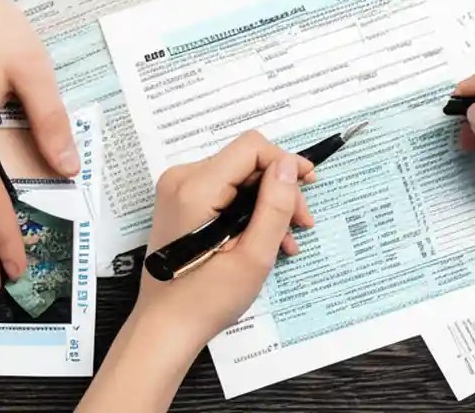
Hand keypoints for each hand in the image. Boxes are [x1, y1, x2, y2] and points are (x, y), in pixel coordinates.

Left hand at [133, 132, 314, 349]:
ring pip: (238, 177)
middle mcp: (181, 179)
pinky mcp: (181, 202)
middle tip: (302, 225)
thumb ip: (274, 207)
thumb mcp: (253, 256)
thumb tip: (289, 165)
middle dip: (279, 190)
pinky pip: (224, 192)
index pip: (251, 147)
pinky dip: (248, 210)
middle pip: (246, 162)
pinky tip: (265, 238)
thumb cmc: (206, 299)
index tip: (309, 185)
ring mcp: (178, 190)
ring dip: (267, 203)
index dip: (285, 162)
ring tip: (287, 240)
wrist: (165, 326)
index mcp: (196, 188)